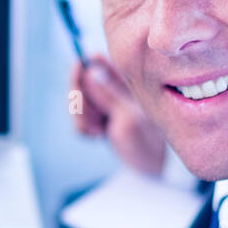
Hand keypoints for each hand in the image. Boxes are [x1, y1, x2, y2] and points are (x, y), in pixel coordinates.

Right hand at [70, 54, 166, 176]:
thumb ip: (108, 96)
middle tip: (94, 118)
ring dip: (83, 118)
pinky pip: (78, 119)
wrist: (151, 166)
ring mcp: (103, 104)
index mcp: (126, 80)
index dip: (83, 64)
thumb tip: (89, 72)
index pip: (97, 61)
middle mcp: (113, 88)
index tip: (78, 67)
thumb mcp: (129, 118)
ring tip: (100, 131)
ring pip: (76, 102)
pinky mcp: (96, 120)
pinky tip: (98, 135)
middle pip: (80, 81)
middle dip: (81, 101)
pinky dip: (83, 128)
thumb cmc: (148, 142)